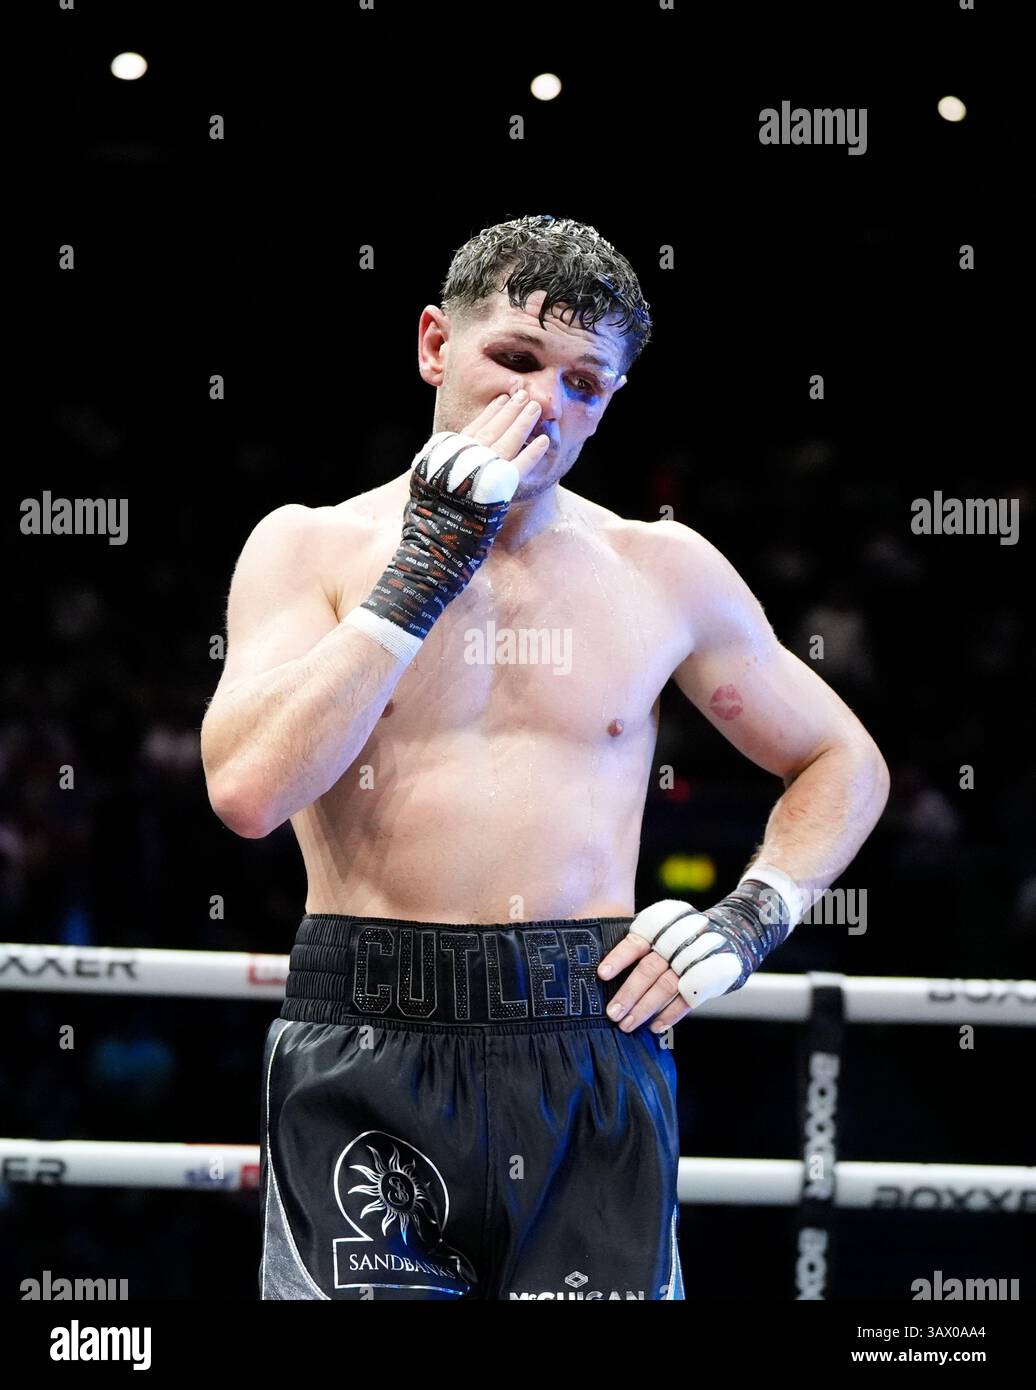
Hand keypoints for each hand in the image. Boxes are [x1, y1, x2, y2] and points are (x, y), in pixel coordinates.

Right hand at [345, 391, 548, 659]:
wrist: (427, 560)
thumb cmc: (422, 538)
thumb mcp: (420, 498)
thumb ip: (434, 479)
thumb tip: (438, 468)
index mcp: (439, 461)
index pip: (467, 431)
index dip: (486, 416)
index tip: (500, 402)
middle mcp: (456, 463)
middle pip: (488, 430)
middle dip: (507, 411)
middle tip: (522, 395)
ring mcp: (475, 475)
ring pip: (504, 440)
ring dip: (522, 422)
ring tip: (535, 406)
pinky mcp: (493, 492)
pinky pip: (518, 468)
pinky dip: (532, 454)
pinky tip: (544, 441)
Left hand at [597, 880, 795, 1033]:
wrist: (736, 932)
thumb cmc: (688, 935)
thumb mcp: (668, 926)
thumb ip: (647, 943)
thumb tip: (607, 974)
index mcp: (666, 921)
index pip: (638, 939)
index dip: (619, 957)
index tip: (602, 975)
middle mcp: (681, 939)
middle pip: (650, 968)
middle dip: (629, 994)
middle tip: (612, 1014)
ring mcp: (697, 958)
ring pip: (666, 986)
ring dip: (645, 1009)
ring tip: (627, 1024)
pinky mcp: (713, 977)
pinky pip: (687, 999)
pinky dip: (670, 1015)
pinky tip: (655, 1027)